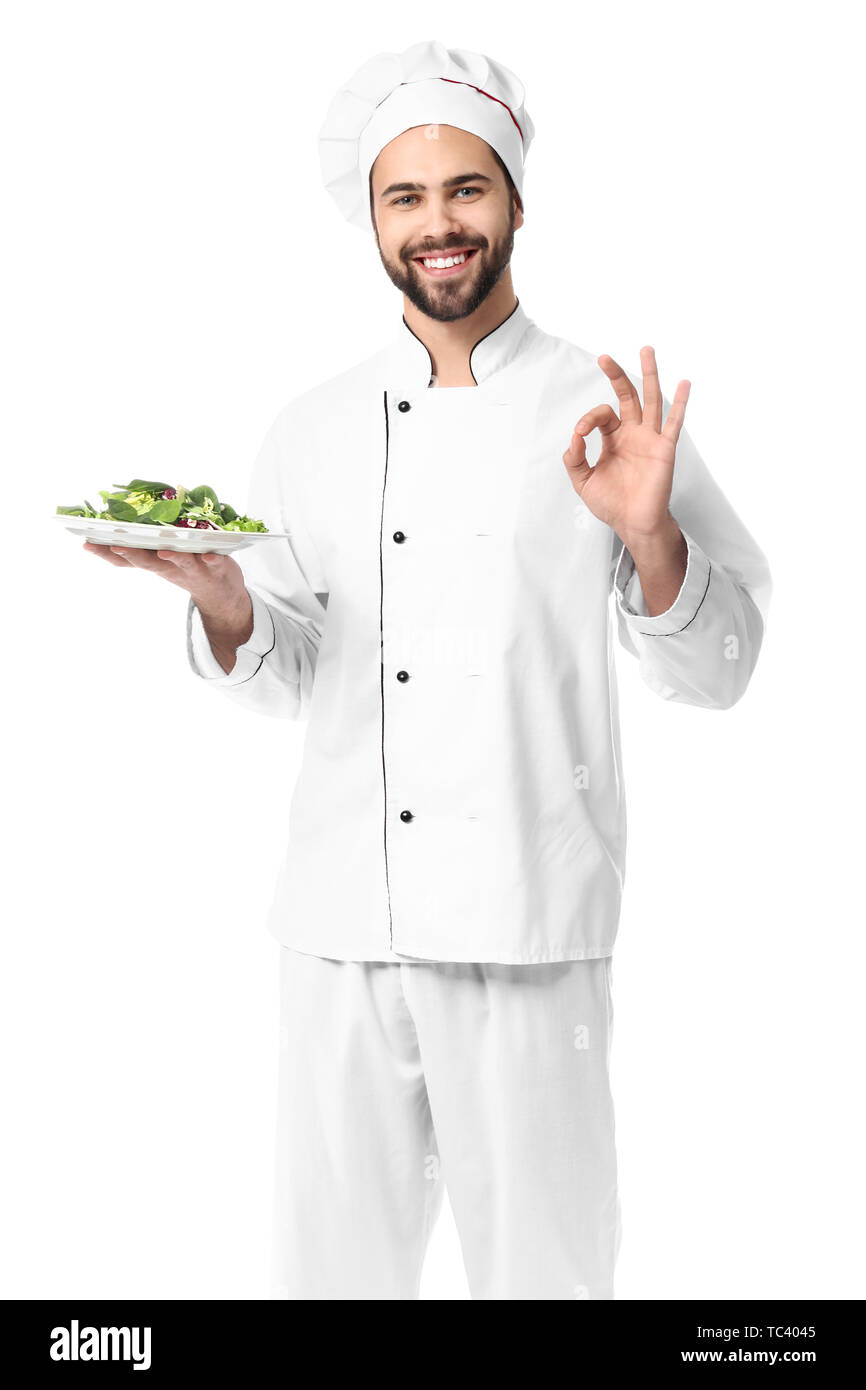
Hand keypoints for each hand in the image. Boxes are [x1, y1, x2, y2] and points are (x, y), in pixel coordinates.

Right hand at [82, 541, 246, 611]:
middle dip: (131, 554)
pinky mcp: (217, 568)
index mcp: (156, 562)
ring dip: (172, 558)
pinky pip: (214, 564)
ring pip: (181, 563)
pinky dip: (212, 560)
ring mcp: (194, 569)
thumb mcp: (161, 562)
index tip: (86, 543)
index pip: (127, 559)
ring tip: (163, 551)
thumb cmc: (188, 569)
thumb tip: (119, 525)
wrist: (223, 597)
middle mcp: (171, 568)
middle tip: (115, 544)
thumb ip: (144, 548)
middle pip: (148, 562)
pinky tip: (209, 556)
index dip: (106, 553)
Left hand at [562, 346, 689, 546]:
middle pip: (627, 396)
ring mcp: (650, 439)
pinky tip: (683, 383)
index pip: (602, 415)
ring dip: (648, 375)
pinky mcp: (664, 449)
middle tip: (605, 357)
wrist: (633, 523)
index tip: (580, 434)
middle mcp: (633, 434)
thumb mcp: (582, 481)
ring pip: (651, 400)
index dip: (588, 419)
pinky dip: (680, 403)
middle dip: (617, 375)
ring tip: (646, 351)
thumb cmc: (612, 503)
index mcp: (614, 439)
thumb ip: (574, 459)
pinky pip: (674, 422)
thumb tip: (574, 437)